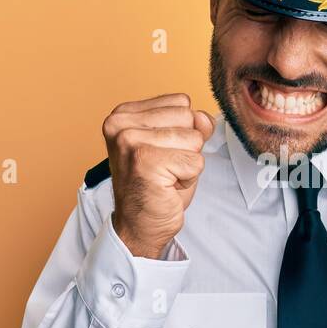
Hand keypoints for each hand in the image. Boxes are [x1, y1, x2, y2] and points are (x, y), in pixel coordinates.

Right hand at [103, 93, 214, 257]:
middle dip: (186, 147)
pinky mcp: (145, 162)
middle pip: (189, 118)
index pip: (181, 102)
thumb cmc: (155, 186)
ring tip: (165, 177)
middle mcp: (121, 124)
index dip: (182, 131)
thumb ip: (192, 124)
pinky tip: (167, 187)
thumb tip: (205, 118)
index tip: (161, 153)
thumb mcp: (176, 145)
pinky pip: (195, 161)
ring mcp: (131, 142)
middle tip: (164, 168)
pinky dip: (188, 179)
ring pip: (194, 140)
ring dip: (187, 164)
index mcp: (124, 114)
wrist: (140, 226)